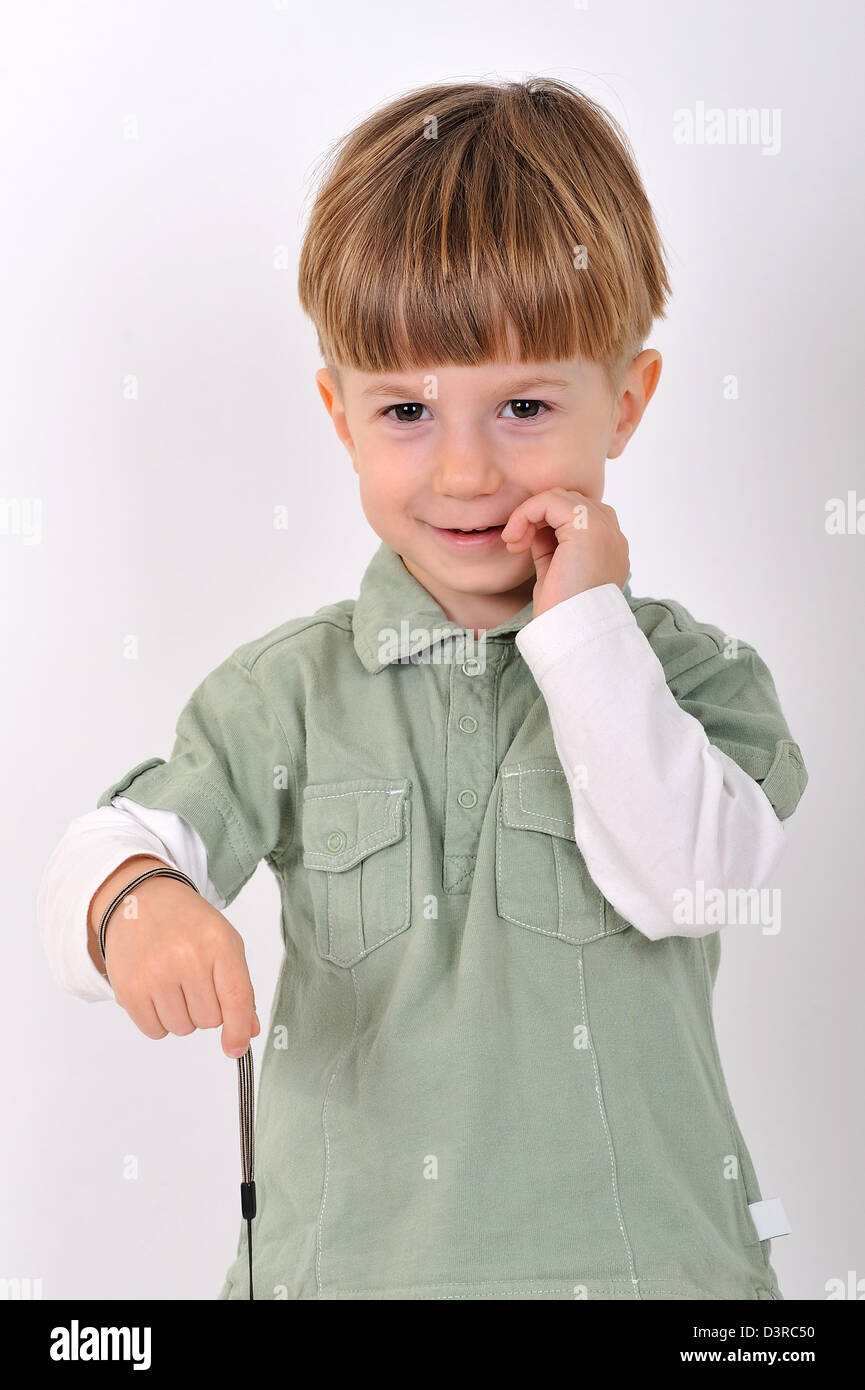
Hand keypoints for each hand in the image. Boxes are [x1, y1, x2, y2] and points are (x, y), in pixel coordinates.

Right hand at [101, 874, 259, 1059]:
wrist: (141, 900)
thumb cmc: (187, 923)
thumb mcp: (225, 942)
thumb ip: (240, 988)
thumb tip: (249, 1030)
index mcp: (219, 944)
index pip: (236, 1000)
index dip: (238, 1031)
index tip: (235, 1047)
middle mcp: (186, 958)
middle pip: (209, 1020)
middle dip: (206, 1009)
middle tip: (194, 981)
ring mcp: (155, 974)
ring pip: (182, 1028)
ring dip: (182, 1016)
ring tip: (174, 984)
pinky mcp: (129, 989)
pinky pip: (155, 1031)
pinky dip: (159, 1020)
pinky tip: (157, 993)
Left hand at [499, 487, 628, 619]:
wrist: (571, 632)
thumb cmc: (561, 611)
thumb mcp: (554, 570)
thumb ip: (550, 543)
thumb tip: (534, 523)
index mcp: (609, 547)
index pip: (576, 514)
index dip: (546, 522)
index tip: (524, 546)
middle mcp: (612, 535)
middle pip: (568, 501)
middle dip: (536, 517)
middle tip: (516, 544)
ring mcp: (604, 529)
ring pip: (558, 496)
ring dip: (528, 514)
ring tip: (515, 543)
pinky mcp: (587, 527)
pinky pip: (549, 500)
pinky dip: (526, 513)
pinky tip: (516, 539)